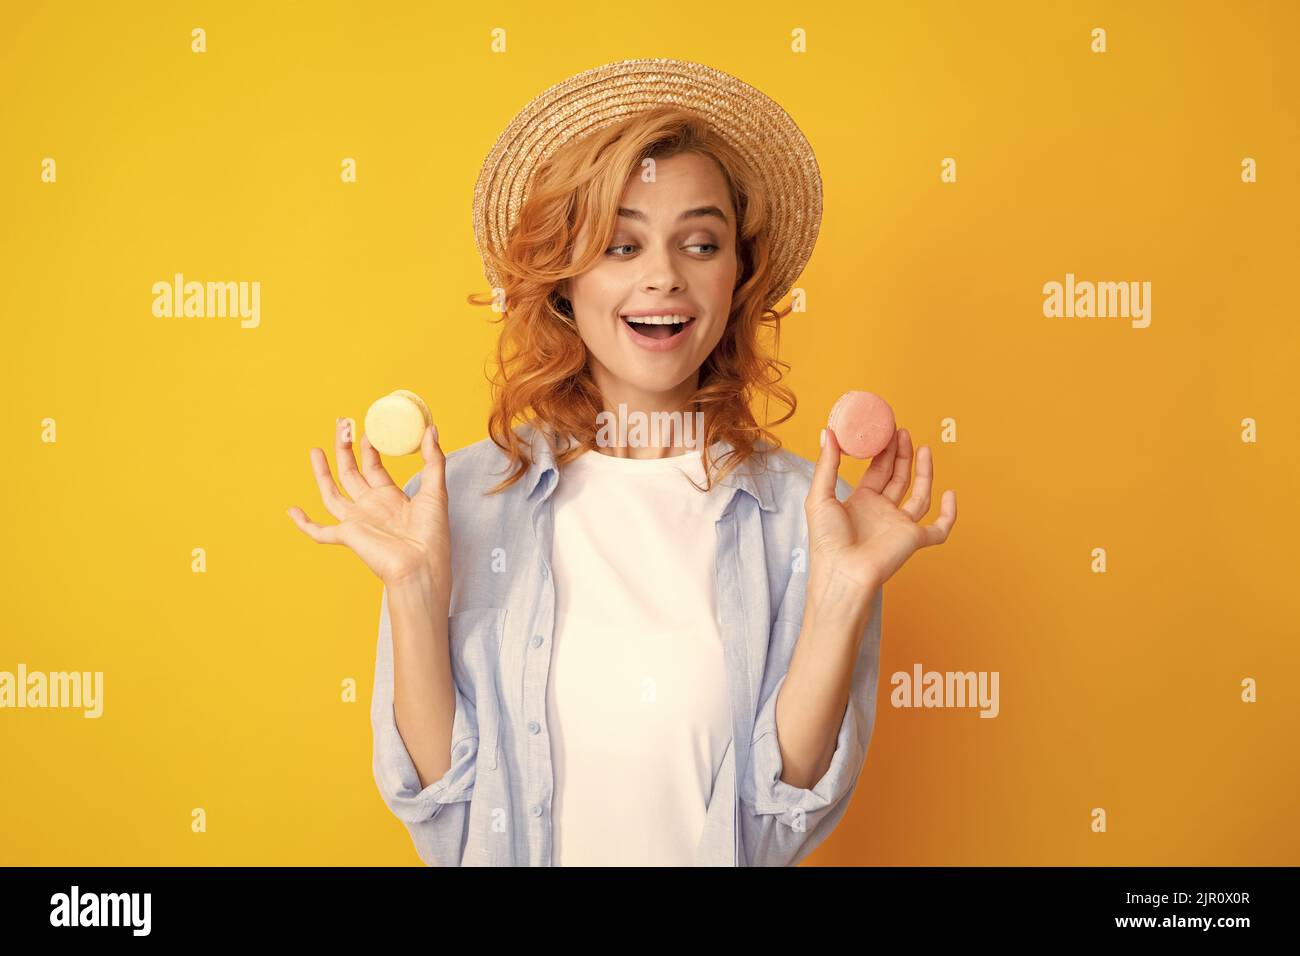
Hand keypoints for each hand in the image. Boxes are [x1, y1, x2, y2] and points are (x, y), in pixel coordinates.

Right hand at [287, 418, 451, 601]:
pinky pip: (319, 532)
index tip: (366, 430)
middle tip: (340, 424)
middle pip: (351, 473)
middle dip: (344, 449)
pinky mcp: (347, 536)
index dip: (368, 448)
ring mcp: (357, 522)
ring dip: (322, 473)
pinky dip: (304, 523)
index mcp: (391, 497)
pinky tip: (292, 510)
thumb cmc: (432, 535)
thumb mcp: (436, 492)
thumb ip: (434, 460)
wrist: (422, 567)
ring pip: (332, 493)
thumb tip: (431, 429)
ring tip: (315, 450)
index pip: (374, 467)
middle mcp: (371, 507)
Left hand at [805, 425, 956, 599]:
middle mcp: (882, 512)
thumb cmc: (826, 542)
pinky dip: (949, 514)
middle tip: (901, 431)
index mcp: (860, 502)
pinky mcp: (914, 540)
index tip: (885, 430)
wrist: (842, 573)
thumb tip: (828, 432)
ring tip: (922, 447)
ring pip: (919, 496)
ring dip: (923, 472)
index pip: (876, 471)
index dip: (882, 451)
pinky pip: (939, 528)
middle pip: (897, 478)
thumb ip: (826, 464)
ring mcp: (899, 526)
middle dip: (901, 455)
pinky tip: (950, 493)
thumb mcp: (819, 497)